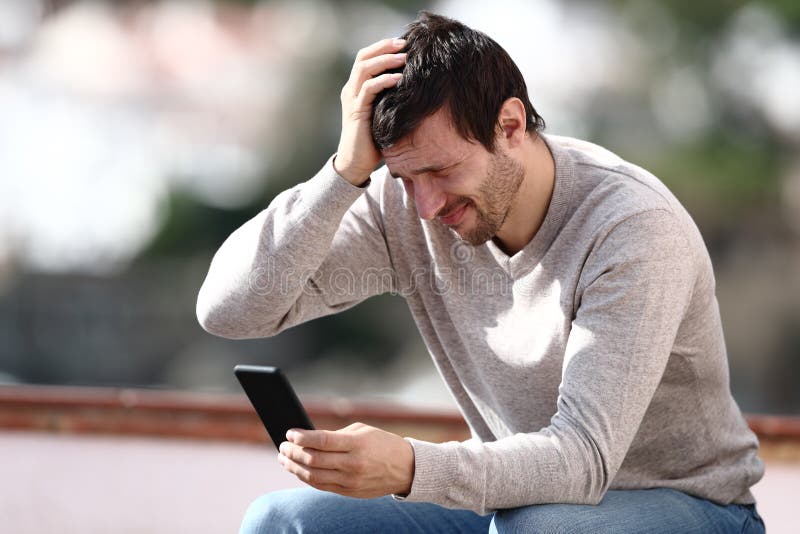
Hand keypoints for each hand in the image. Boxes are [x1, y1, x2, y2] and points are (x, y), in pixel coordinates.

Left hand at [277, 422, 414, 497]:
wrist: (406, 468)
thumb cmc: (382, 443)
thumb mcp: (362, 431)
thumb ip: (336, 436)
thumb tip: (309, 440)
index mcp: (357, 444)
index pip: (322, 441)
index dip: (302, 438)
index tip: (289, 433)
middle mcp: (352, 464)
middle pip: (314, 460)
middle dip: (293, 452)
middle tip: (282, 446)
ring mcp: (350, 481)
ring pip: (313, 476)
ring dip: (294, 467)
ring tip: (284, 458)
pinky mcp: (349, 492)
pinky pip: (321, 486)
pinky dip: (306, 477)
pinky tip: (299, 469)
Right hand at [335, 38, 406, 185]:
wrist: (356, 163)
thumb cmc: (373, 141)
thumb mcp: (383, 115)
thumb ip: (392, 100)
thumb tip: (418, 90)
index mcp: (355, 88)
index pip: (365, 58)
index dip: (382, 47)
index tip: (403, 43)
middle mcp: (350, 90)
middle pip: (363, 57)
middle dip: (384, 47)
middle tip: (404, 43)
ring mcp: (352, 100)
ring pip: (364, 69)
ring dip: (385, 60)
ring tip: (404, 57)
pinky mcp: (356, 111)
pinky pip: (368, 89)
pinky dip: (384, 80)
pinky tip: (399, 78)